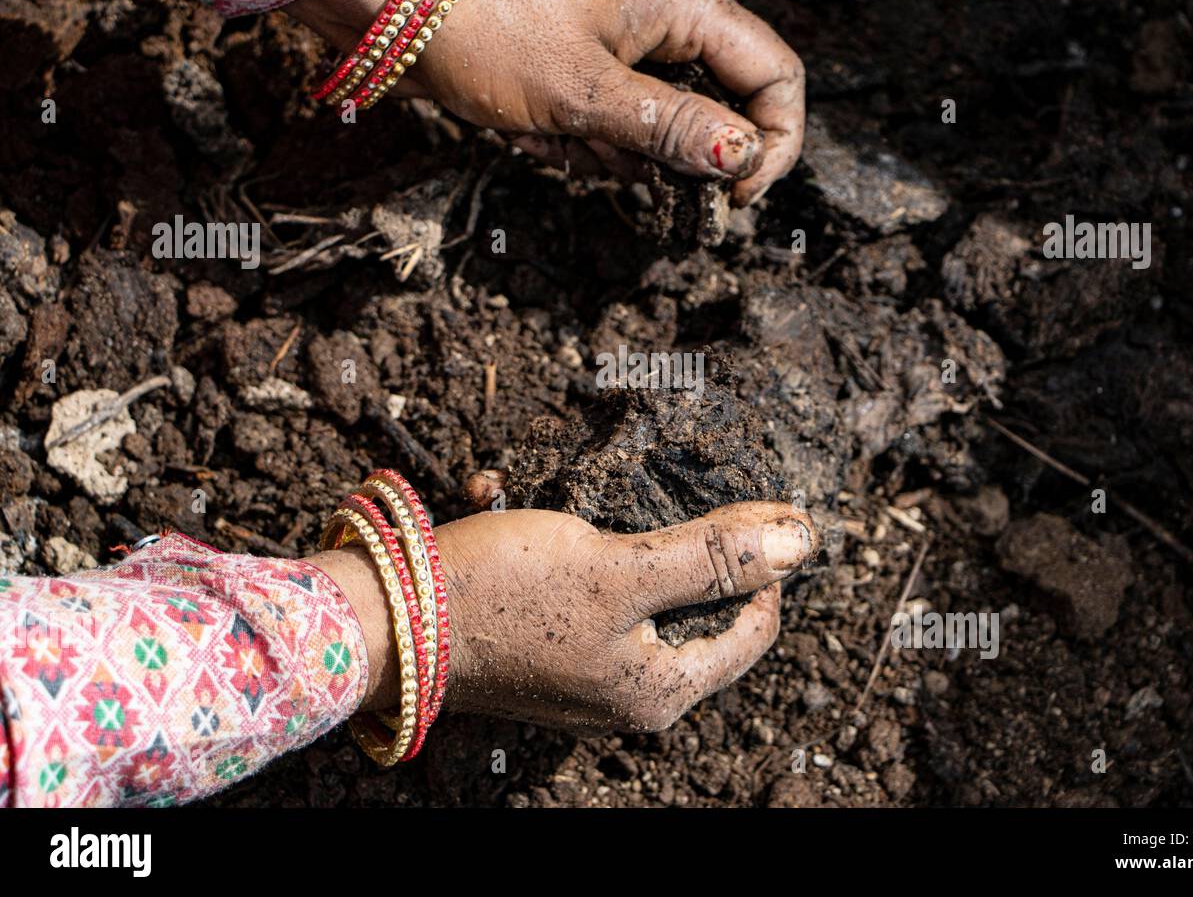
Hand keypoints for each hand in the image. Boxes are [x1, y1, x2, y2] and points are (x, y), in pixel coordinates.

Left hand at [287, 0, 805, 204]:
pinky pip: (624, 131)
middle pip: (726, 109)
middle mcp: (669, 24)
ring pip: (672, 130)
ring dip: (627, 156)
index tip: (735, 195)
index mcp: (685, 7)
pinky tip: (548, 136)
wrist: (398, 11)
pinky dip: (592, 149)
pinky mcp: (595, 74)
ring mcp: (631, 49)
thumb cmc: (489, 30)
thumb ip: (671, 128)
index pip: (777, 76)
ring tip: (567, 138)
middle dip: (685, 156)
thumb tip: (740, 157)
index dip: (773, 143)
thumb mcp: (585, 93)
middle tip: (636, 173)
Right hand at [313, 502, 816, 733]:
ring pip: (641, 597)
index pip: (753, 628)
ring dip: (626, 542)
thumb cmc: (502, 595)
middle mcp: (628, 698)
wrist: (387, 618)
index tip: (749, 506)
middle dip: (681, 545)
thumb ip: (713, 556)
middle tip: (657, 496)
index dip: (762, 565)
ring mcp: (585, 679)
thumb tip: (802, 541)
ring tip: (589, 506)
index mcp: (659, 692)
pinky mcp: (548, 654)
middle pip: (697, 612)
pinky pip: (590, 596)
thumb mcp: (620, 568)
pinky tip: (542, 518)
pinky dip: (579, 555)